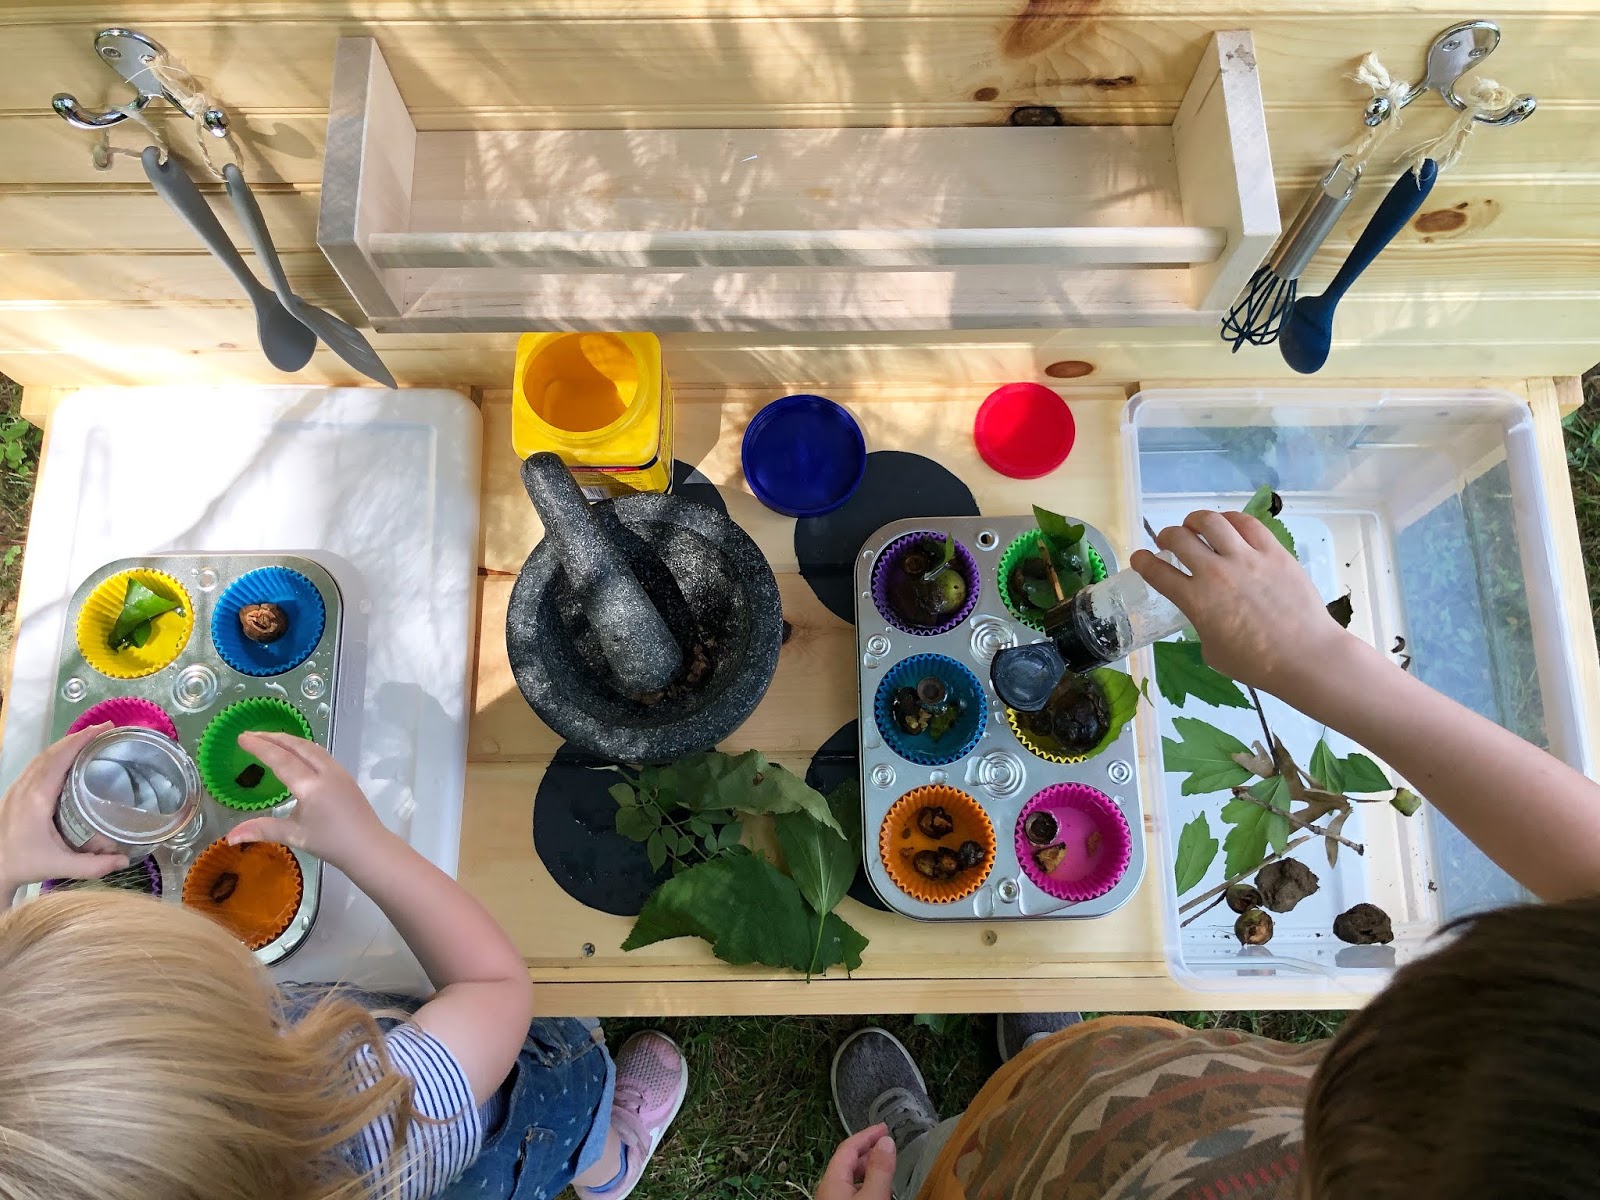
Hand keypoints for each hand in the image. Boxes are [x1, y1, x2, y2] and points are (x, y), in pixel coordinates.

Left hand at [0, 724, 129, 894]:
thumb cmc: (24, 864)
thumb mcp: (59, 866)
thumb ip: (94, 866)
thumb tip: (126, 861)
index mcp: (37, 798)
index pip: (60, 759)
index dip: (81, 740)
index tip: (105, 729)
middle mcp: (25, 787)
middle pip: (52, 752)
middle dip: (78, 737)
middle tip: (106, 730)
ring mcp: (17, 788)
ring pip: (42, 756)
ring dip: (66, 744)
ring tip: (90, 740)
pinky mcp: (15, 793)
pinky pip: (37, 765)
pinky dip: (55, 755)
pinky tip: (68, 760)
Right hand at [226, 732, 387, 866]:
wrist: (369, 846)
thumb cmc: (331, 843)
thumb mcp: (294, 836)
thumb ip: (262, 830)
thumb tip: (229, 837)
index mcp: (311, 786)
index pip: (281, 759)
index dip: (260, 747)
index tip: (242, 737)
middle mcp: (325, 772)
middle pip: (297, 746)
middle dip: (273, 738)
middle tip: (251, 734)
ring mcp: (338, 771)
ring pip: (311, 747)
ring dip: (289, 740)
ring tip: (270, 739)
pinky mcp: (345, 775)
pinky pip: (321, 753)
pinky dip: (303, 747)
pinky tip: (296, 752)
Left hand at [816, 1124, 895, 1199]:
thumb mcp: (872, 1196)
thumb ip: (879, 1170)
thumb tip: (886, 1141)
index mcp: (832, 1180)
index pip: (848, 1147)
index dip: (867, 1134)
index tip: (884, 1127)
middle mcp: (828, 1189)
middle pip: (847, 1162)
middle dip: (868, 1150)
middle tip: (887, 1144)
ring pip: (850, 1179)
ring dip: (868, 1169)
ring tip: (886, 1166)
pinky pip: (852, 1192)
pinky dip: (866, 1184)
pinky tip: (877, 1191)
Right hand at [1131, 510, 1347, 692]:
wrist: (1305, 656)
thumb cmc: (1256, 664)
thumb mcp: (1212, 650)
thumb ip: (1202, 623)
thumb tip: (1206, 612)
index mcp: (1196, 601)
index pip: (1157, 572)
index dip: (1142, 561)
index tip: (1140, 557)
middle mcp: (1215, 573)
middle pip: (1180, 538)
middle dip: (1167, 536)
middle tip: (1168, 541)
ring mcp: (1246, 558)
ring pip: (1211, 521)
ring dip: (1195, 519)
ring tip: (1195, 524)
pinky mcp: (1273, 551)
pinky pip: (1247, 523)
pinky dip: (1230, 519)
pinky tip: (1228, 524)